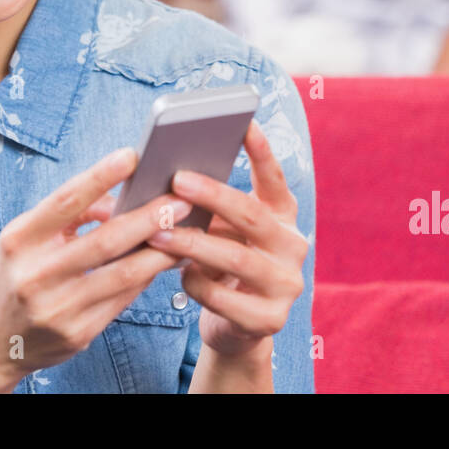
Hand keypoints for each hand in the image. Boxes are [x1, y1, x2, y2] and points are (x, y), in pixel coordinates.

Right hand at [0, 146, 187, 390]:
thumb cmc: (17, 276)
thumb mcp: (27, 239)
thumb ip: (69, 217)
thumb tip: (120, 200)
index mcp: (19, 240)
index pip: (65, 201)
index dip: (100, 176)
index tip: (132, 156)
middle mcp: (36, 275)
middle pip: (105, 240)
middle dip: (149, 218)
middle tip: (181, 201)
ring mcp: (58, 308)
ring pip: (124, 274)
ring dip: (162, 252)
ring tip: (189, 233)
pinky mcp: (78, 335)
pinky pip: (124, 299)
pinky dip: (149, 278)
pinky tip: (168, 262)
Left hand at [145, 119, 307, 358]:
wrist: (236, 326)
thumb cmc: (221, 266)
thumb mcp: (222, 233)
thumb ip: (207, 211)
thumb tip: (164, 186)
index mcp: (282, 216)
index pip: (274, 178)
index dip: (261, 150)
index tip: (244, 122)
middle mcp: (292, 245)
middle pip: (252, 215)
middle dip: (213, 195)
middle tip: (177, 180)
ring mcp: (286, 284)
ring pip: (235, 258)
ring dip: (191, 243)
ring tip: (156, 233)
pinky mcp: (270, 319)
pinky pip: (224, 298)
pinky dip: (196, 285)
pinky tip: (180, 276)